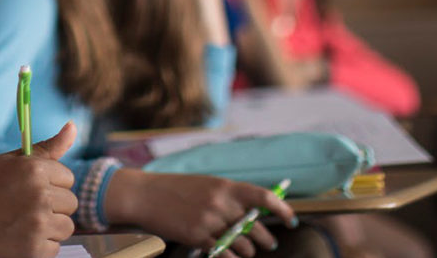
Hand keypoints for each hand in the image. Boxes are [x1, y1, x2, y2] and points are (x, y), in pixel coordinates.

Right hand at [0, 122, 79, 257]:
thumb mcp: (12, 161)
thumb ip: (47, 147)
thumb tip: (73, 126)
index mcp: (35, 170)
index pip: (67, 177)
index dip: (51, 183)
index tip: (32, 188)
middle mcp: (40, 196)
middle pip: (70, 202)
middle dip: (53, 205)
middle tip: (28, 206)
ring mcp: (38, 224)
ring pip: (66, 226)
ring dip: (51, 227)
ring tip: (26, 223)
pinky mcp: (34, 249)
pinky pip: (55, 248)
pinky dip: (41, 246)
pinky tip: (22, 237)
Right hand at [106, 170, 295, 256]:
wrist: (145, 195)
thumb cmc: (175, 189)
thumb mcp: (205, 185)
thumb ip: (229, 197)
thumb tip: (253, 212)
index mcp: (225, 186)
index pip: (263, 197)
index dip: (282, 209)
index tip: (291, 219)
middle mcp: (220, 203)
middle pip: (255, 226)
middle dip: (267, 238)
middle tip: (270, 243)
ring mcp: (209, 221)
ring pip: (243, 244)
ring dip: (248, 250)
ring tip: (246, 250)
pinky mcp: (198, 237)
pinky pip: (224, 253)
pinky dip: (231, 257)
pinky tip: (231, 256)